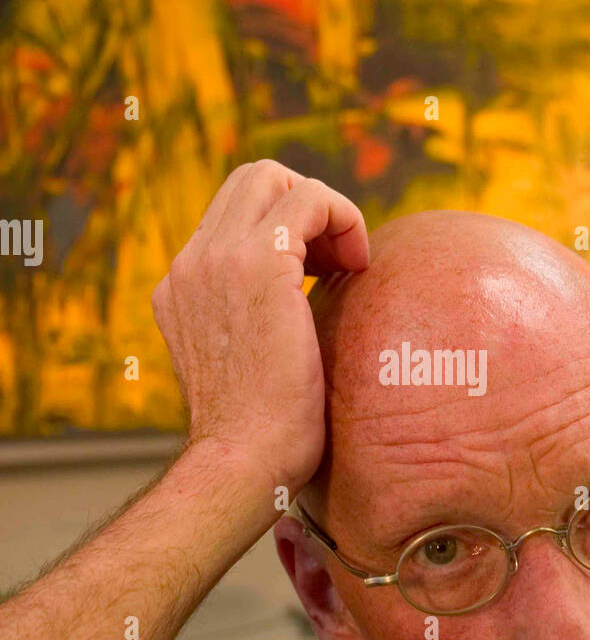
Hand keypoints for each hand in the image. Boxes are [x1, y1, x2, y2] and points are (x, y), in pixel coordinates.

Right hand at [152, 160, 368, 497]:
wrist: (245, 461)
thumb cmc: (262, 435)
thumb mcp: (247, 365)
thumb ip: (255, 322)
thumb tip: (304, 304)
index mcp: (181, 287)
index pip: (233, 215)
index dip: (288, 228)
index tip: (321, 272)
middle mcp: (189, 265)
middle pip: (251, 179)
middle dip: (306, 202)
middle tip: (338, 259)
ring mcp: (217, 259)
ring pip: (276, 177)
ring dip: (327, 210)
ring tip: (350, 264)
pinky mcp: (257, 263)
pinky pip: (311, 199)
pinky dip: (345, 219)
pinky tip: (359, 267)